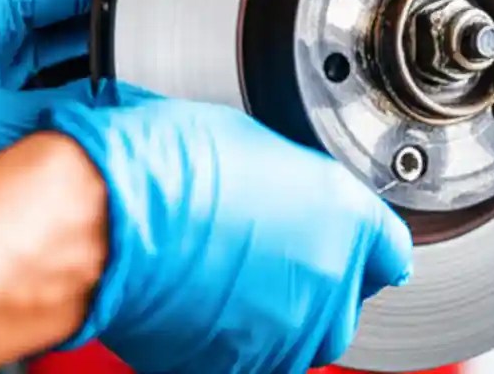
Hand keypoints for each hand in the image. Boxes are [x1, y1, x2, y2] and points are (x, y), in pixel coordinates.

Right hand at [45, 80, 413, 372]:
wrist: (104, 219)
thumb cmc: (165, 164)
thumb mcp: (251, 143)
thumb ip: (294, 182)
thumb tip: (291, 191)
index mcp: (345, 216)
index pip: (390, 249)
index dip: (365, 243)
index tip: (351, 242)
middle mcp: (329, 283)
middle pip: (347, 302)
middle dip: (317, 283)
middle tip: (267, 253)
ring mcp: (284, 335)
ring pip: (299, 340)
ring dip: (275, 316)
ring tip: (225, 277)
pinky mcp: (233, 368)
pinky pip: (247, 359)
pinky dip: (230, 340)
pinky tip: (198, 303)